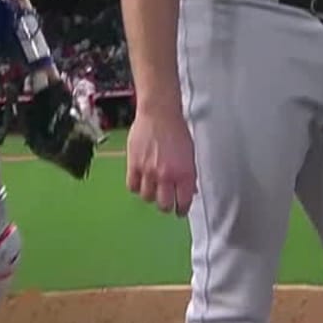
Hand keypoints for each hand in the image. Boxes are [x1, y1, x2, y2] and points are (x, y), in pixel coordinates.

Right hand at [124, 100, 196, 216]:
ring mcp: (149, 171)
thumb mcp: (190, 154)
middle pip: (164, 205)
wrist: (159, 113)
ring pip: (147, 197)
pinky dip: (137, 186)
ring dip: (151, 194)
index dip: (181, 209)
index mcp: (184, 173)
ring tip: (153, 187)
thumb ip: (189, 175)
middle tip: (166, 201)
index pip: (183, 203)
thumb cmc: (176, 129)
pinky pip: (133, 186)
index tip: (179, 210)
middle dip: (166, 205)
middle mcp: (167, 175)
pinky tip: (141, 180)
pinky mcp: (134, 165)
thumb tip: (190, 190)